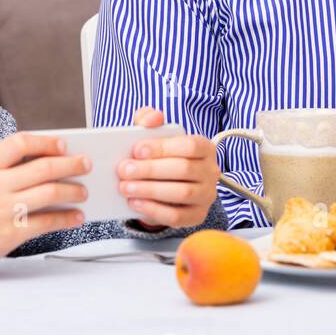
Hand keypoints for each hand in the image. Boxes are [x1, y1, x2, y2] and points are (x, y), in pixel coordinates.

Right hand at [0, 132, 90, 277]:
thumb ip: (6, 168)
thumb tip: (51, 161)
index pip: (20, 143)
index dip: (46, 142)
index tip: (64, 145)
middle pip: (43, 168)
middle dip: (71, 165)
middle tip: (86, 164)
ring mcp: (2, 210)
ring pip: (50, 193)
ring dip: (73, 191)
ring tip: (83, 191)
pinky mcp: (10, 234)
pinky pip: (47, 222)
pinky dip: (67, 218)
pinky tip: (77, 216)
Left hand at [120, 106, 219, 229]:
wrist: (167, 187)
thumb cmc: (161, 157)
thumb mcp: (154, 135)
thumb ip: (149, 119)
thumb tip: (151, 118)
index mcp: (205, 148)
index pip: (189, 146)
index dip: (163, 148)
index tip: (136, 150)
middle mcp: (211, 171)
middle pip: (184, 169)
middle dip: (150, 170)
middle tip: (124, 170)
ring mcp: (207, 195)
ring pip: (182, 193)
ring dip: (150, 190)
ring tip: (125, 187)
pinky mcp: (197, 216)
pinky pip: (177, 216)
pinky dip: (154, 209)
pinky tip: (134, 202)